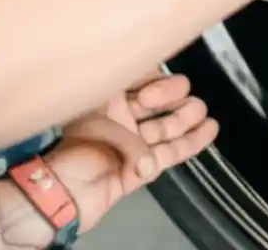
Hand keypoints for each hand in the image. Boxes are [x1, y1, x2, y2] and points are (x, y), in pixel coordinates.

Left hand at [0, 73, 217, 245]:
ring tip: (200, 115)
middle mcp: (122, 116)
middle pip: (161, 96)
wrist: (57, 195)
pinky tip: (210, 129)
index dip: (153, 77)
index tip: (144, 93)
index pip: (141, 73)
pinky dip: (193, 141)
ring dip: (187, 116)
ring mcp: (134, 140)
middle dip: (169, 95)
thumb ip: (133, 139)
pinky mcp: (143, 164)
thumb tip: (155, 161)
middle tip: (150, 105)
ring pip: (170, 123)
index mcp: (106, 98)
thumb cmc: (69, 154)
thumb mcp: (95, 127)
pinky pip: (173, 150)